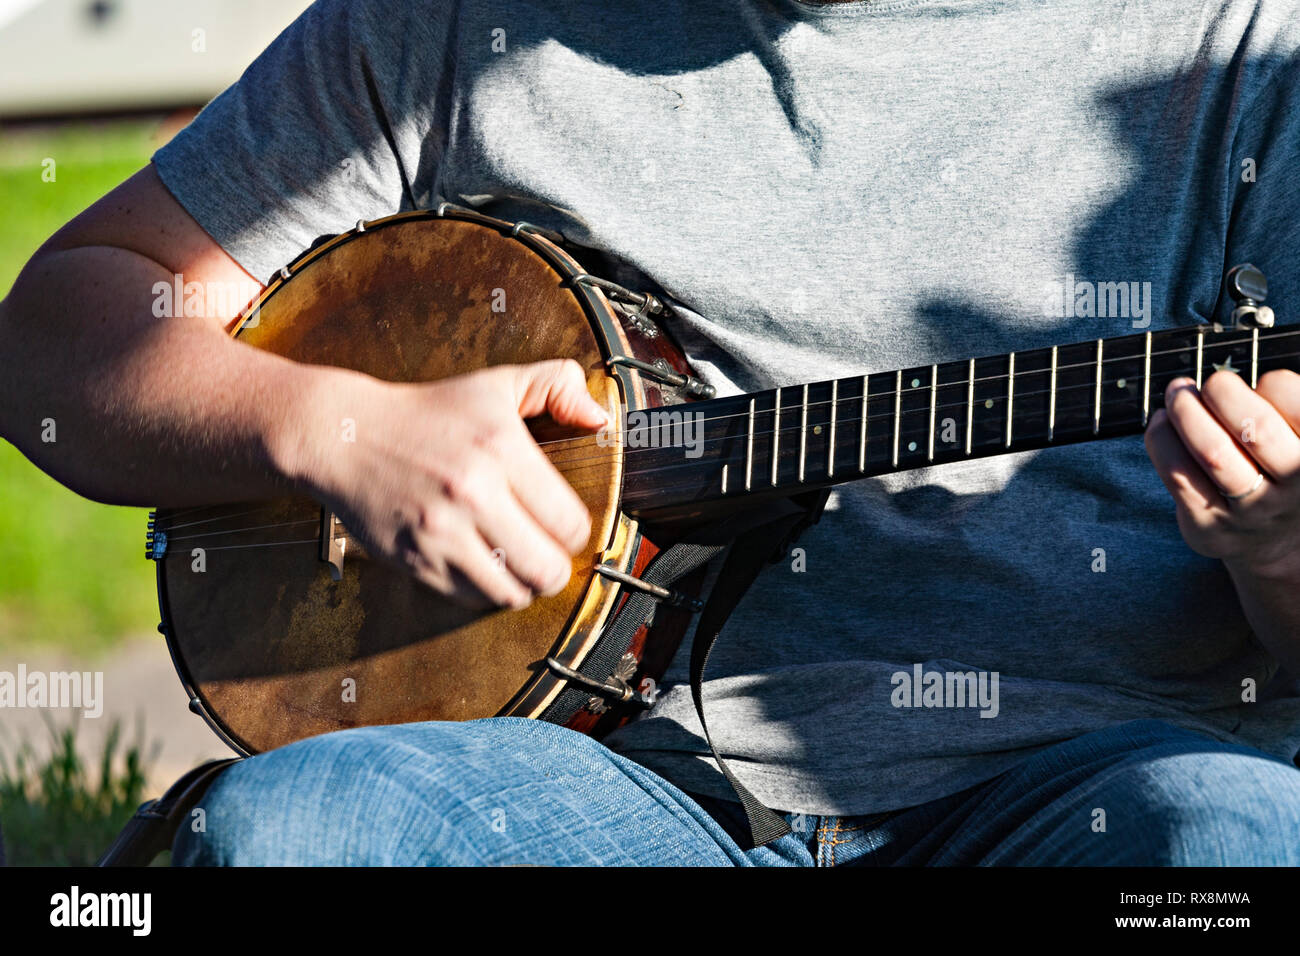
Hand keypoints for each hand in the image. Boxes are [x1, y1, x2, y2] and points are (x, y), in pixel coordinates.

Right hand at [290, 359, 608, 609]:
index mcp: (501, 449)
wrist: (345, 436)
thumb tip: (599, 416)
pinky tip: (482, 564)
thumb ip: (556, 386)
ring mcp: (441, 532)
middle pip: (547, 569)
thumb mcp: (495, 384)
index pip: (570, 523)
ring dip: (522, 585)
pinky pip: (471, 598)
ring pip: (512, 593)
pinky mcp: (415, 559)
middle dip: (556, 568)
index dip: (575, 532)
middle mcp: (473, 493)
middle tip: (546, 554)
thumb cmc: (426, 414)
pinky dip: (484, 590)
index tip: (564, 527)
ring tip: (516, 564)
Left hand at [1144, 369, 1299, 579]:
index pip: (1296, 404)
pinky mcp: (1210, 528)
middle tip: (1211, 383)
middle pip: (1254, 427)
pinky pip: (1178, 475)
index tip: (1262, 384)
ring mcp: (1252, 512)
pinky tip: (1161, 423)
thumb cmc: (1284, 470)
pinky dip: (1161, 439)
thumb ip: (1285, 410)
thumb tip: (1232, 380)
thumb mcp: (1297, 439)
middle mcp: (1294, 486)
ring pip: (1213, 451)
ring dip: (1185, 411)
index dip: (1273, 383)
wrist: (1275, 543)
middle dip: (1222, 391)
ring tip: (1179, 394)